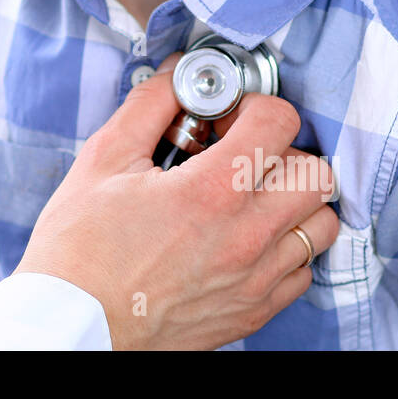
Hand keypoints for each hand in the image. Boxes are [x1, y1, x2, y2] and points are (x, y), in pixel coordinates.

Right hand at [13, 52, 338, 349]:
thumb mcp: (104, 158)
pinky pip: (305, 270)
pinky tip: (248, 238)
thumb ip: (149, 105)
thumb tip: (179, 74)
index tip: (228, 116)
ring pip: (323, 223)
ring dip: (295, 199)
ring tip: (253, 196)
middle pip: (316, 172)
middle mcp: (246, 237)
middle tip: (242, 153)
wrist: (74, 324)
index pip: (280, 122)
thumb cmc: (80, 247)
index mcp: (210, 192)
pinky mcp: (255, 311)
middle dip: (282, 149)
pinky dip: (288, 247)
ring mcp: (256, 279)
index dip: (254, 106)